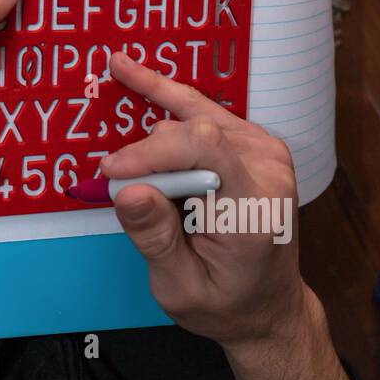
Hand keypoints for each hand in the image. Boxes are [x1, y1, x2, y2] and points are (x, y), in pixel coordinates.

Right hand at [105, 50, 351, 379]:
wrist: (267, 307)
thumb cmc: (226, 303)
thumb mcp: (180, 288)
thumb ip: (155, 237)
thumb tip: (126, 190)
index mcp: (255, 208)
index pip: (202, 148)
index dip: (149, 153)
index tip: (111, 173)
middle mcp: (268, 170)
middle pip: (191, 132)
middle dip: (145, 158)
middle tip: (114, 184)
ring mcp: (264, 151)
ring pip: (191, 115)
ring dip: (152, 124)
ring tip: (120, 103)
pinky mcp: (252, 143)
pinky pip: (201, 112)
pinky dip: (164, 97)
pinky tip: (131, 72)